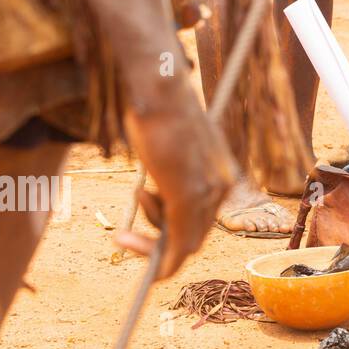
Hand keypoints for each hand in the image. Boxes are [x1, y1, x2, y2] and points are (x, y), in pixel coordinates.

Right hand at [115, 83, 237, 278]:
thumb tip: (160, 195)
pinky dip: (157, 257)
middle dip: (160, 241)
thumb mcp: (174, 148)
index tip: (148, 239)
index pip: (204, 219)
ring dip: (150, 238)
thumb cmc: (162, 113)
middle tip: (125, 238)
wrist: (161, 91)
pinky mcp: (189, 196)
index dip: (175, 235)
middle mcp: (223, 185)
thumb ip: (174, 174)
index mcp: (222, 173)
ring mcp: (208, 192)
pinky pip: (178, 242)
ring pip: (185, 241)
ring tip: (139, 192)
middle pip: (195, 234)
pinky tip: (132, 254)